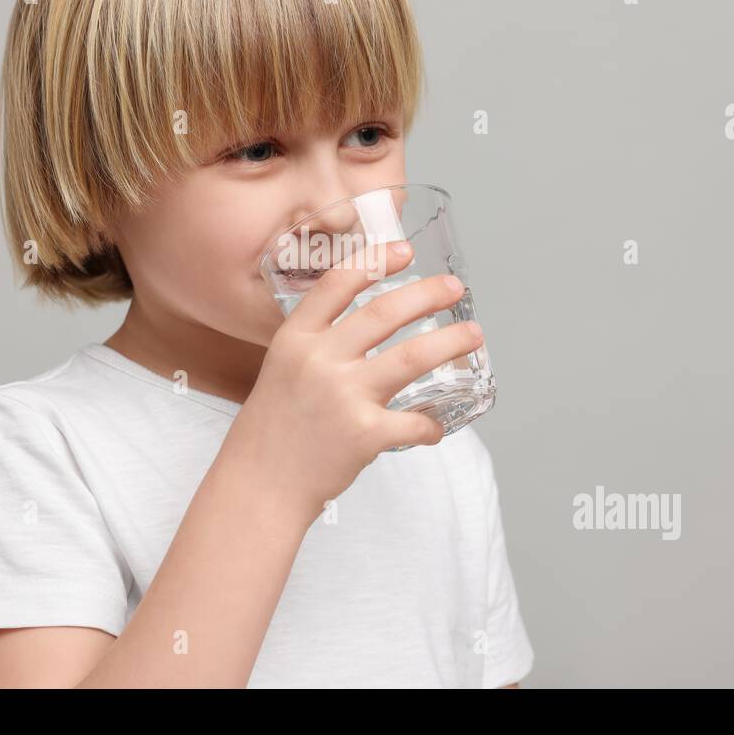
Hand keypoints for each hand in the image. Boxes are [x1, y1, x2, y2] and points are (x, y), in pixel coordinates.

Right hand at [221, 240, 483, 521]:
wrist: (260, 484)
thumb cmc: (273, 428)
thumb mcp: (282, 370)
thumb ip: (317, 345)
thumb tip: (369, 328)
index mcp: (295, 339)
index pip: (337, 284)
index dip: (375, 261)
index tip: (404, 250)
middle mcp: (319, 360)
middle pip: (384, 313)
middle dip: (427, 294)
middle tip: (454, 288)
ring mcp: (344, 395)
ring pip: (413, 357)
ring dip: (451, 342)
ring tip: (473, 335)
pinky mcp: (364, 433)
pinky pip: (415, 421)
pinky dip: (432, 424)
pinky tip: (436, 426)